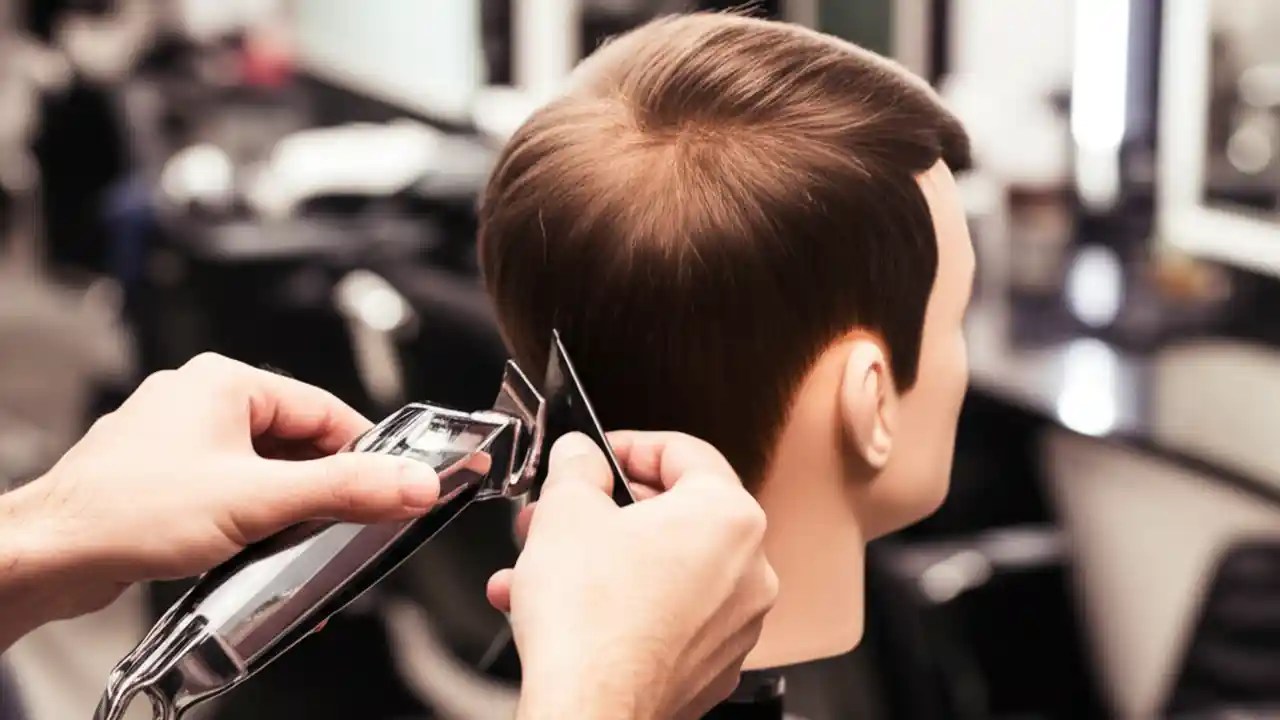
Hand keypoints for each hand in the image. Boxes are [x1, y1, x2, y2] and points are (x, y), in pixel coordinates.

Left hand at [0, 353, 438, 646]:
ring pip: (263, 469)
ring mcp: (179, 439)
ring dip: (286, 508)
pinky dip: (252, 517)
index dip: (365, 451)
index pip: (324, 409)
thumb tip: (412, 482)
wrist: (49, 557)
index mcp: (225, 382)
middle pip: (295, 441)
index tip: (393, 483)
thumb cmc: (125, 514)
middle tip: (343, 524)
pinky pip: (231, 489)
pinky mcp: (164, 476)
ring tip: (291, 541)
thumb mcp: (259, 501)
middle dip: (322, 488)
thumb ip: (345, 492)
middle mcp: (200, 401)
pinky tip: (254, 548)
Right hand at [488, 432, 777, 719]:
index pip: (683, 452)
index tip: (596, 454)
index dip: (627, 445)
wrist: (590, 711)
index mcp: (729, 516)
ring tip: (544, 568)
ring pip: (661, 570)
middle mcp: (748, 570)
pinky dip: (620, 607)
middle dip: (603, 512)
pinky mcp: (711, 666)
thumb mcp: (566, 509)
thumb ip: (577, 464)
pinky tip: (567, 613)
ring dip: (600, 563)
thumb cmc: (589, 621)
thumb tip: (581, 455)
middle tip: (561, 513)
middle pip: (671, 515)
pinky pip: (665, 617)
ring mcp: (734, 624)